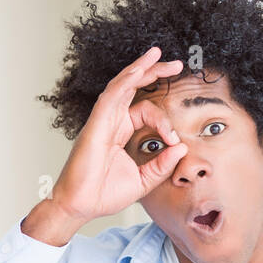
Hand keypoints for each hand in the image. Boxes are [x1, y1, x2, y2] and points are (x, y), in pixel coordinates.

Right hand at [24, 45, 187, 245]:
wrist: (81, 207)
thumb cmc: (103, 195)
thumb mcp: (143, 180)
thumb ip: (162, 165)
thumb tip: (182, 147)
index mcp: (120, 132)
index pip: (146, 112)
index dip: (164, 121)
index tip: (174, 140)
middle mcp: (110, 122)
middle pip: (133, 88)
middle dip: (154, 73)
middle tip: (176, 64)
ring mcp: (102, 122)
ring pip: (121, 85)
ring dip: (140, 68)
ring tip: (157, 55)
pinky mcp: (95, 125)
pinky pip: (111, 96)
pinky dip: (125, 81)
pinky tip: (139, 70)